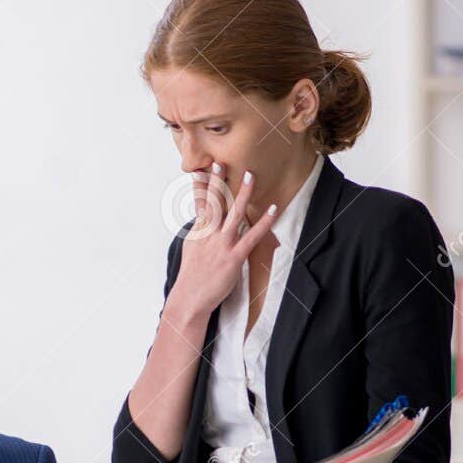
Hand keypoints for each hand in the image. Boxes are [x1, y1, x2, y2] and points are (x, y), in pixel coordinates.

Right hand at [171, 166, 278, 319]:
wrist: (190, 300)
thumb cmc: (191, 278)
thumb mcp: (190, 251)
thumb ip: (198, 233)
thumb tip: (201, 222)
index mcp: (198, 232)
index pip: (199, 204)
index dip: (200, 186)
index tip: (200, 169)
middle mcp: (208, 235)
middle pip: (214, 203)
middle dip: (217, 181)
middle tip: (220, 162)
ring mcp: (221, 245)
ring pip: (233, 214)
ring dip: (243, 193)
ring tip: (250, 175)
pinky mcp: (233, 257)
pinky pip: (251, 236)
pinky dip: (263, 222)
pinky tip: (272, 210)